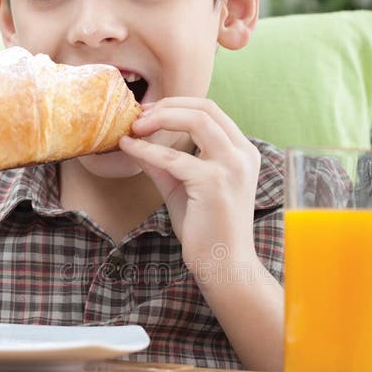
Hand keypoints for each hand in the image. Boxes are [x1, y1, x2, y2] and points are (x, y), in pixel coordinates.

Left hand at [119, 97, 261, 272]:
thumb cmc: (207, 230)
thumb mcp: (182, 188)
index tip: (148, 113)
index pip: (211, 111)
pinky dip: (147, 149)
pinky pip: (174, 157)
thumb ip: (163, 163)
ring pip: (196, 120)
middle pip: (205, 108)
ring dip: (160, 119)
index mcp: (242, 152)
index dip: (176, 106)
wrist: (225, 266)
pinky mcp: (214, 183)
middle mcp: (243, 154)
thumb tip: (134, 140)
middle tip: (137, 117)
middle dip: (167, 106)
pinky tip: (129, 147)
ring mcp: (231, 167)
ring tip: (134, 127)